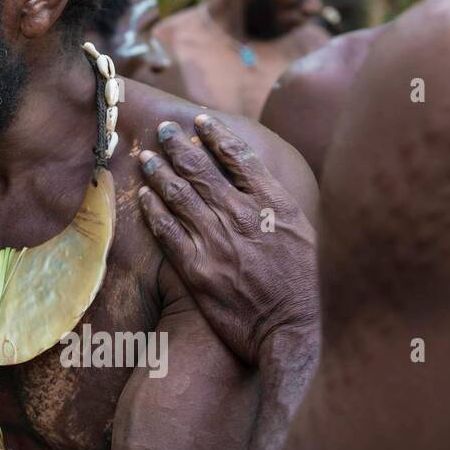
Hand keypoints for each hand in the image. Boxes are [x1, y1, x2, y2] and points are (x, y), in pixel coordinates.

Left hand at [136, 114, 317, 364]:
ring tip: (147, 156)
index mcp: (273, 204)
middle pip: (202, 170)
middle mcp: (242, 216)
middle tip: (163, 129)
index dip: (216, 135)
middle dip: (179, 145)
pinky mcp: (197, 268)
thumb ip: (278, 204)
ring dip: (160, 172)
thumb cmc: (305, 284)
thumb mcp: (305, 233)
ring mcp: (217, 241)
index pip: (240, 157)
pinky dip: (154, 210)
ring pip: (180, 196)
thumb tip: (259, 180)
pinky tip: (144, 195)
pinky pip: (168, 232)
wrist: (293, 330)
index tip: (200, 120)